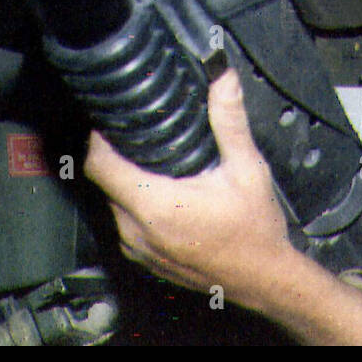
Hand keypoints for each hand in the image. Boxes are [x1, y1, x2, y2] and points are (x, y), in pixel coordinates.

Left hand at [83, 69, 295, 308]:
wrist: (264, 280)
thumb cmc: (256, 232)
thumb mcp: (248, 170)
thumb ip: (230, 122)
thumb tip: (223, 81)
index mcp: (157, 206)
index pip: (100, 165)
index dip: (98, 137)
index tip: (108, 119)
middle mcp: (138, 231)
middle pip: (105, 182)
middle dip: (116, 155)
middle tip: (138, 134)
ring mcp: (137, 249)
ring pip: (113, 203)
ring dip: (126, 182)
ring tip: (153, 163)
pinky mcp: (142, 260)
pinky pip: (124, 224)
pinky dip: (135, 206)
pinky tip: (162, 195)